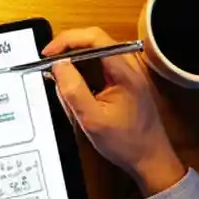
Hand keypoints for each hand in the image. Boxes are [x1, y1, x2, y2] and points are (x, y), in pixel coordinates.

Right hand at [45, 28, 185, 196]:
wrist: (151, 160)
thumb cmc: (126, 143)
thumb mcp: (92, 119)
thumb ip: (73, 90)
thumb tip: (57, 65)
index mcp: (124, 71)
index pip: (94, 38)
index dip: (66, 40)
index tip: (47, 54)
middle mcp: (129, 66)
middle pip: (94, 40)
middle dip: (67, 48)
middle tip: (47, 62)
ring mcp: (128, 72)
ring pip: (95, 52)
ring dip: (74, 59)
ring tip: (57, 74)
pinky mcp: (124, 80)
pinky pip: (99, 65)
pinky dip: (82, 69)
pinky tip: (72, 85)